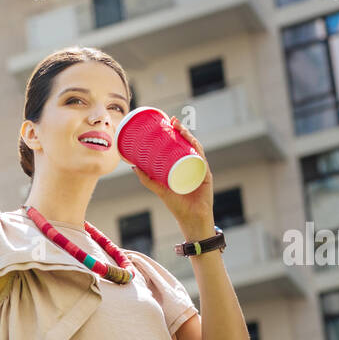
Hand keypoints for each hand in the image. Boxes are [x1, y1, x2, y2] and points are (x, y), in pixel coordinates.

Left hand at [130, 114, 215, 236]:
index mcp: (184, 165)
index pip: (182, 145)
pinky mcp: (206, 175)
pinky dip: (196, 150)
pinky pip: (201, 159)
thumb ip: (147, 179)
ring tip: (179, 127)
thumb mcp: (159, 189)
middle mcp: (194, 164)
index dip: (177, 133)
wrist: (190, 218)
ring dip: (188, 136)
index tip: (168, 122)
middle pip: (189, 143)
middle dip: (182, 130)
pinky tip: (190, 142)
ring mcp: (201, 168)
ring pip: (195, 148)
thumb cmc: (177, 205)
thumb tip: (132, 166)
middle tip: (172, 121)